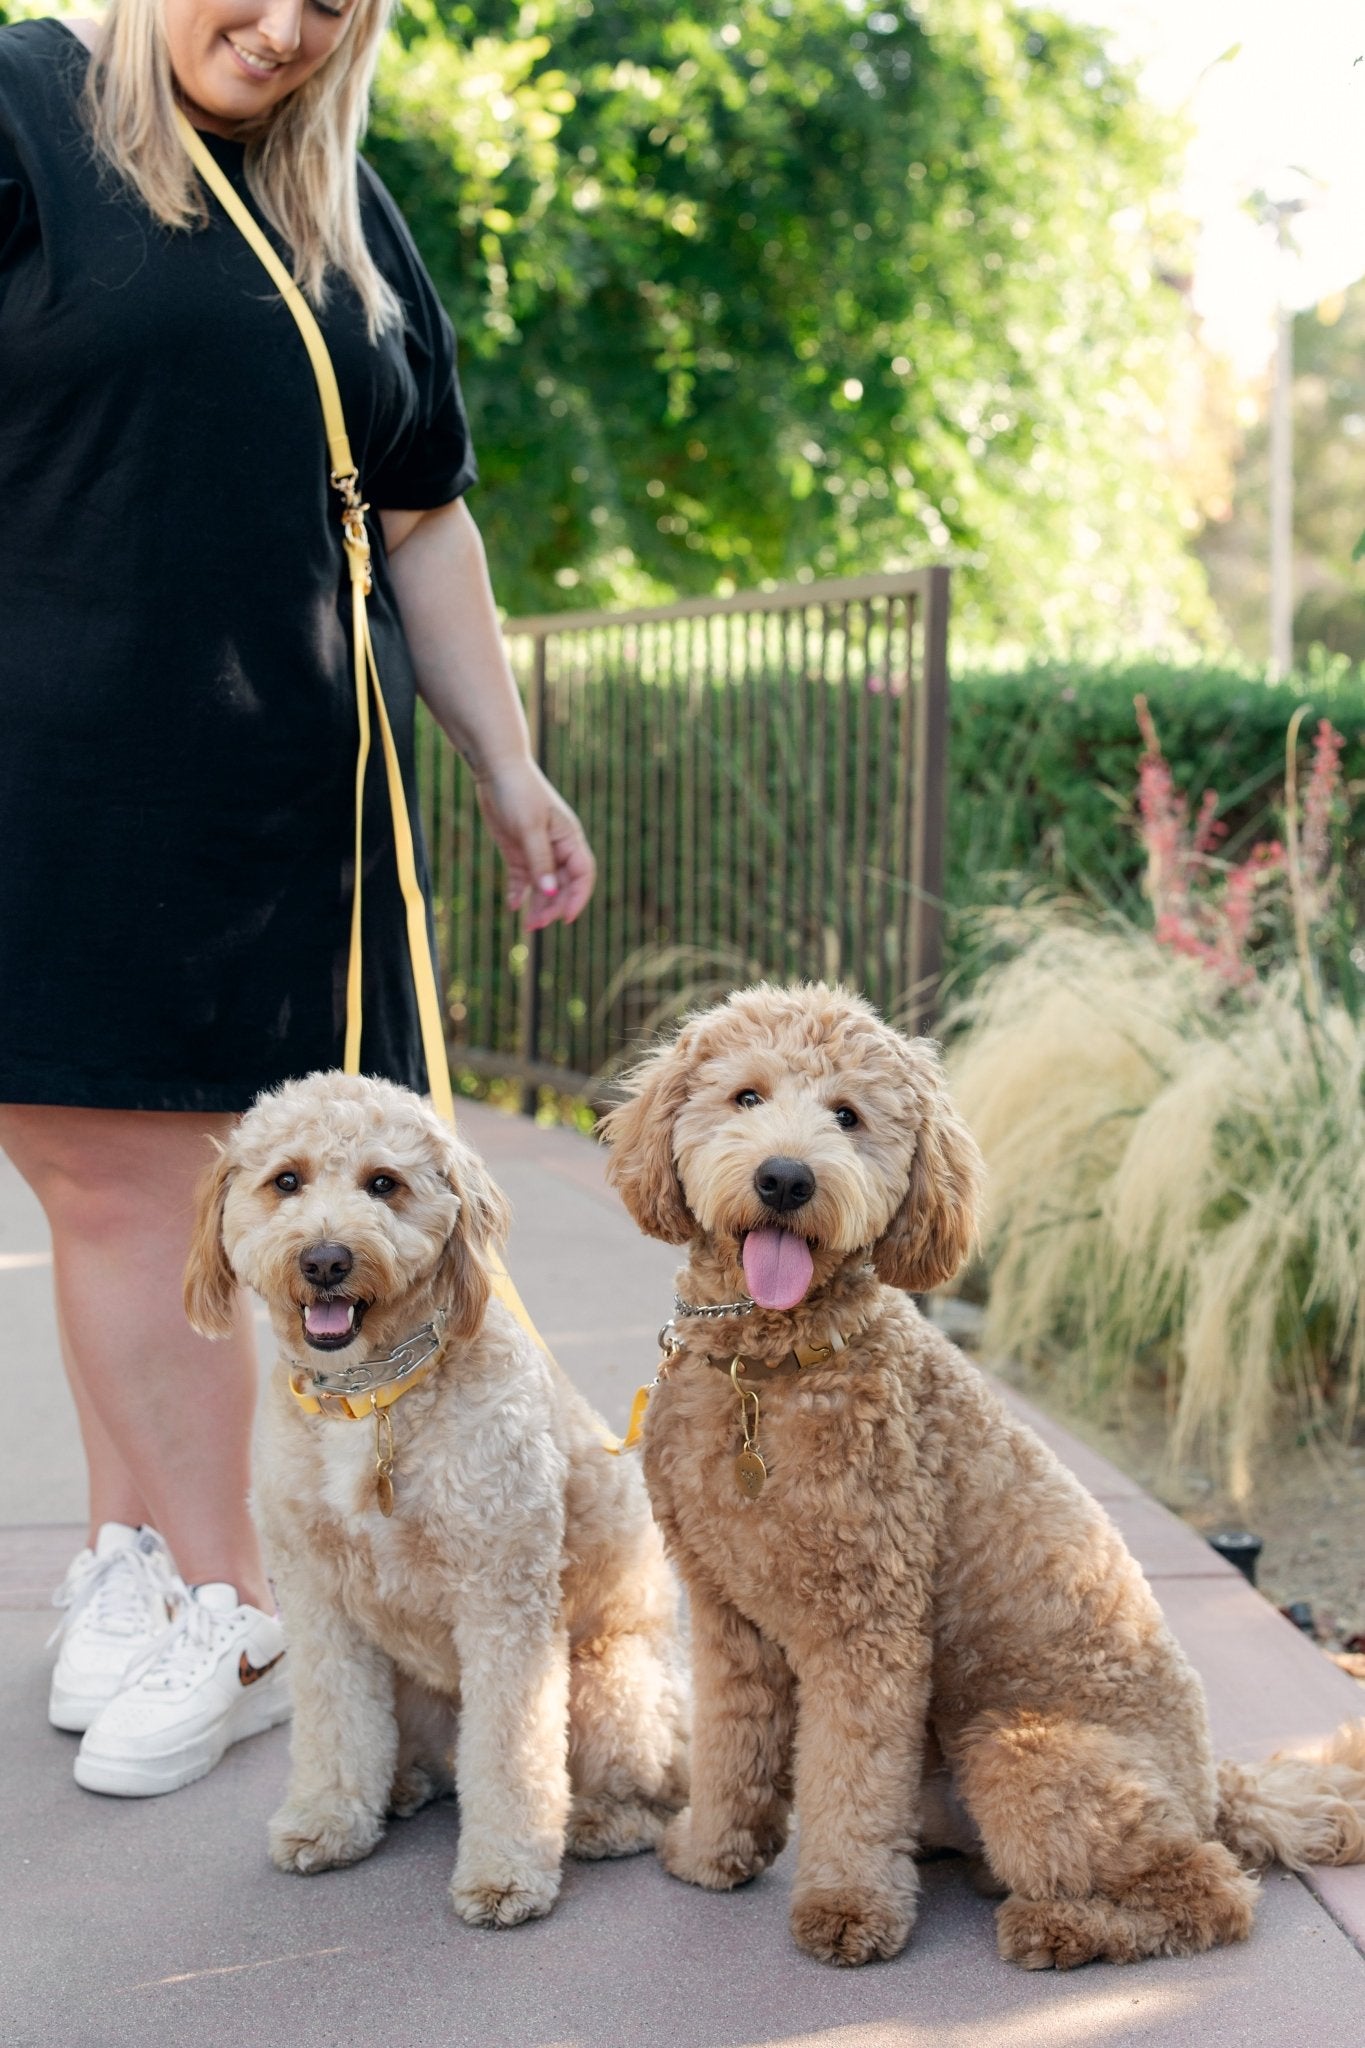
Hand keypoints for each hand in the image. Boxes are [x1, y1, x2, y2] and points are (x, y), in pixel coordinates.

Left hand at [474, 759, 595, 930]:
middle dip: (553, 907)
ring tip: (527, 926)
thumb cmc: (519, 793)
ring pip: (543, 886)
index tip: (565, 918)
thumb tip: (551, 893)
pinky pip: (523, 879)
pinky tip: (513, 905)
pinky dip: (519, 894)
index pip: (583, 874)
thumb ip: (540, 861)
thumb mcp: (529, 829)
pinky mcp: (518, 852)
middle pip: (563, 885)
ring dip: (537, 906)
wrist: (496, 770)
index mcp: (569, 839)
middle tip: (536, 925)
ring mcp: (537, 851)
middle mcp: (557, 848)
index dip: (578, 898)